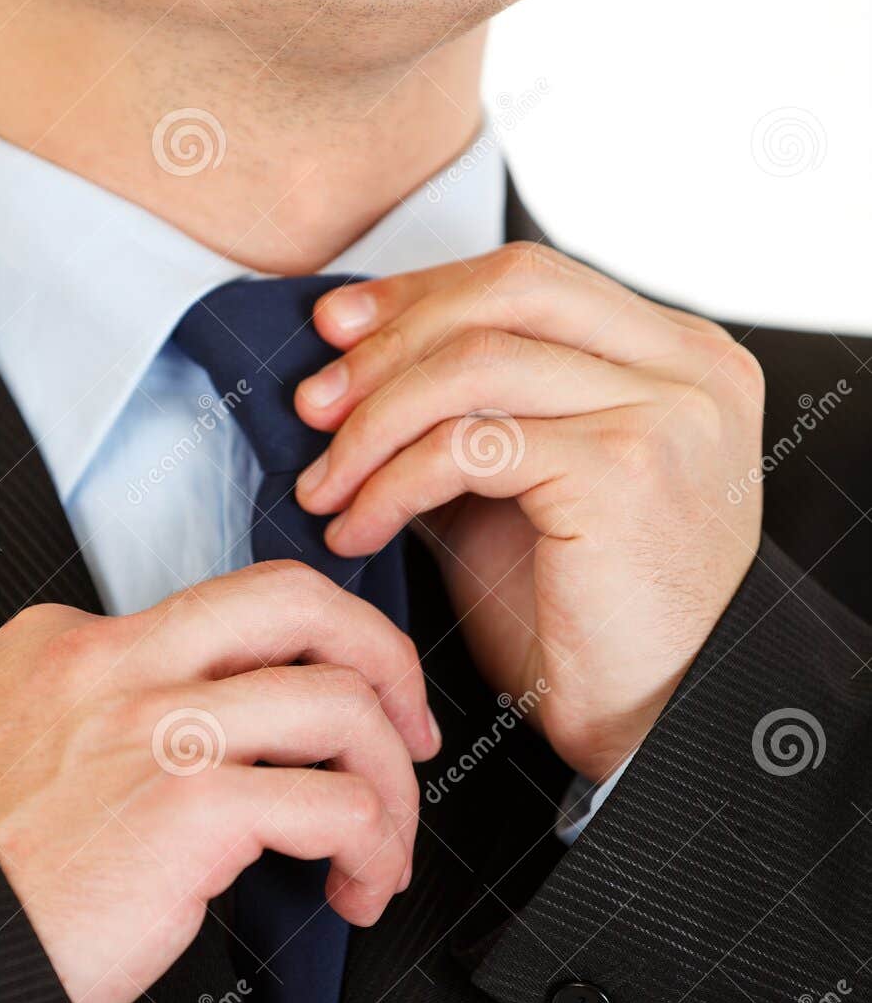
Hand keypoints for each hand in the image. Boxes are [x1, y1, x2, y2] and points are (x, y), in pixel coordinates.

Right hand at [0, 561, 437, 1002]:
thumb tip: (230, 733)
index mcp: (73, 641)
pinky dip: (375, 846)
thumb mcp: (26, 745)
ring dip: (392, 781)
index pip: (232, 604)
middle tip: (408, 725)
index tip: (340, 707)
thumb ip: (109, 712)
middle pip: (299, 601)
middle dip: (386, 657)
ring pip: (340, 703)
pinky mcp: (188, 806)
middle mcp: (115, 662)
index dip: (311, 652)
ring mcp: (154, 725)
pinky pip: (337, 801)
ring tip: (385, 842)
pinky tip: (357, 884)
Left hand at [294, 244, 764, 783]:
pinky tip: (356, 528)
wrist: (651, 723)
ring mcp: (665, 411)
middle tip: (314, 405)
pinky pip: (469, 444)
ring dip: (375, 423)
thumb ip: (476, 412)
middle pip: (507, 292)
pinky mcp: (624, 468)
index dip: (422, 293)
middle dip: (391, 342)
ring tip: (326, 485)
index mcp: (678, 355)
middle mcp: (688, 368)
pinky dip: (393, 481)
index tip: (338, 331)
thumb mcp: (527, 489)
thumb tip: (354, 362)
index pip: (530, 279)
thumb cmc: (589, 619)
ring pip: (476, 364)